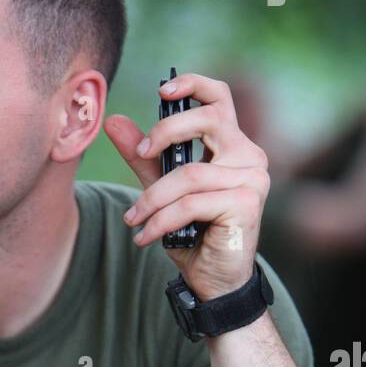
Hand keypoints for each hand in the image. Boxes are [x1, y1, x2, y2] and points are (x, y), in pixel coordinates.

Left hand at [104, 73, 270, 301]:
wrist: (214, 281)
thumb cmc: (193, 234)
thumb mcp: (162, 190)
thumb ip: (143, 157)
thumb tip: (113, 121)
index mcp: (232, 146)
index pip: (219, 99)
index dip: (194, 85)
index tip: (162, 91)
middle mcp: (249, 157)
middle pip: (207, 121)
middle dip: (166, 131)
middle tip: (142, 150)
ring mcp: (252, 179)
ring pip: (188, 174)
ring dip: (152, 199)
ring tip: (134, 220)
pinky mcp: (246, 204)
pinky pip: (190, 203)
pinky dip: (161, 221)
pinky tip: (146, 236)